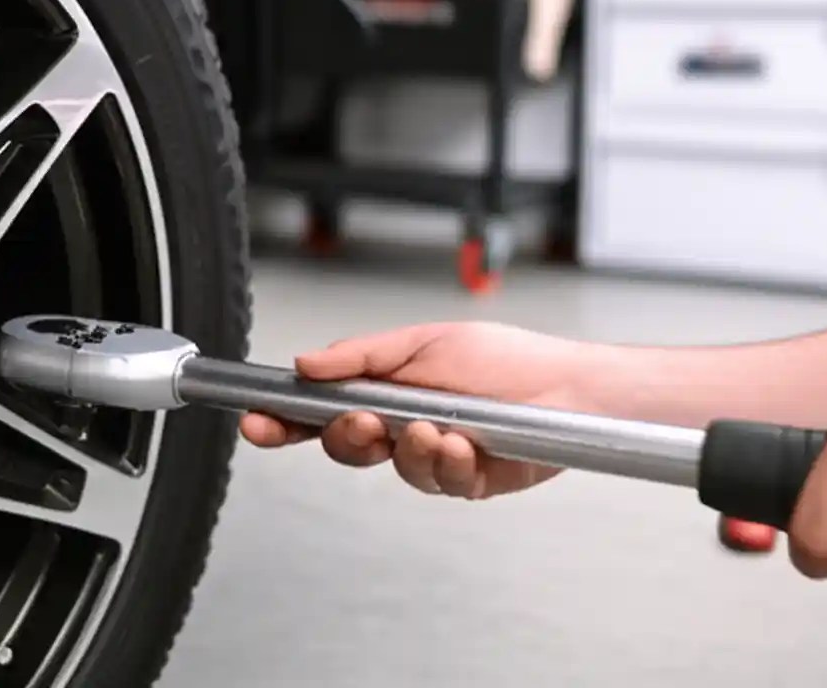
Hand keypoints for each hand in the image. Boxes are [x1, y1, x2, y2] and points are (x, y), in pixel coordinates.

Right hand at [240, 322, 612, 498]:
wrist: (569, 386)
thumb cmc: (507, 358)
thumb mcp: (425, 342)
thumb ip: (362, 357)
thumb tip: (307, 363)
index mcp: (386, 390)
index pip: (321, 410)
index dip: (284, 419)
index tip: (257, 418)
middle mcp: (404, 426)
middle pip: (347, 448)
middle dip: (346, 438)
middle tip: (361, 424)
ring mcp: (434, 456)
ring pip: (394, 469)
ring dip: (408, 450)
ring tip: (430, 428)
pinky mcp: (467, 481)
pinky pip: (440, 484)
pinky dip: (447, 465)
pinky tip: (460, 446)